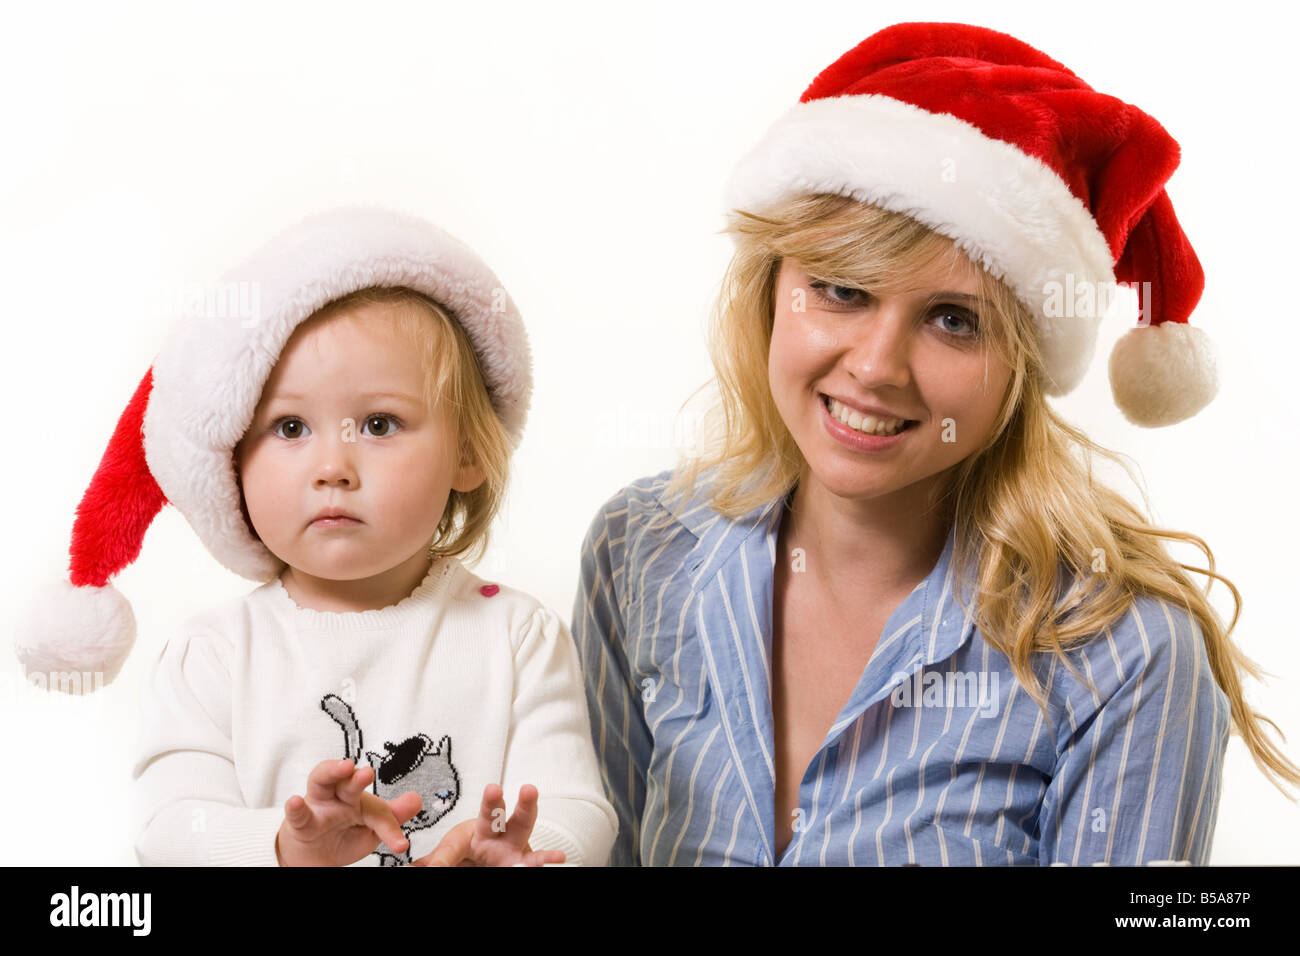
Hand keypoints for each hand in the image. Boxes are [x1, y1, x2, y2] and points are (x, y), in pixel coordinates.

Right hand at [276, 758, 422, 865]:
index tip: (401, 844)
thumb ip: (391, 818)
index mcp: (359, 799)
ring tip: (345, 766)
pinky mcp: (300, 821)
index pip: (377, 809)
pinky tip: (295, 801)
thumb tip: (418, 799)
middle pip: (347, 780)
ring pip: (321, 781)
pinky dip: (295, 807)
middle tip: (369, 773)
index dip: (390, 826)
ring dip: (332, 772)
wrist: (314, 855)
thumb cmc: (345, 834)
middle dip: (358, 776)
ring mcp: (318, 806)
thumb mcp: (370, 829)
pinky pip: (297, 813)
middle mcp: (339, 796)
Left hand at [411, 784, 564, 866]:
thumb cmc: (472, 851)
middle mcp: (495, 833)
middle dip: (493, 801)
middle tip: (491, 788)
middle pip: (494, 814)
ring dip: (525, 805)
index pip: (453, 846)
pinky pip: (536, 859)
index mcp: (472, 832)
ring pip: (520, 822)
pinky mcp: (525, 860)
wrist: (495, 858)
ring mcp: (513, 844)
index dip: (442, 859)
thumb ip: (438, 860)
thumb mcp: (453, 855)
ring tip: (529, 790)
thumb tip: (409, 869)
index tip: (433, 870)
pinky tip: (560, 857)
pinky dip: (548, 858)